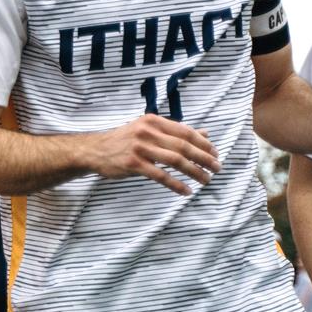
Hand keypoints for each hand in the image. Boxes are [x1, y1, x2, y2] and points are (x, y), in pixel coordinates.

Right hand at [84, 115, 217, 194]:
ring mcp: (139, 148)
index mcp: (153, 121)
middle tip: (217, 168)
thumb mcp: (148, 131)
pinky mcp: (133, 164)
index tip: (216, 154)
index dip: (204, 143)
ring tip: (206, 180)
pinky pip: (160, 175)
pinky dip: (176, 184)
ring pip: (175, 161)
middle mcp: (147, 132)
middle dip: (204, 158)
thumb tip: (205, 133)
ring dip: (194, 172)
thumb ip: (175, 132)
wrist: (94, 150)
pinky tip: (186, 190)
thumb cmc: (123, 141)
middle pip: (184, 146)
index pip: (186, 131)